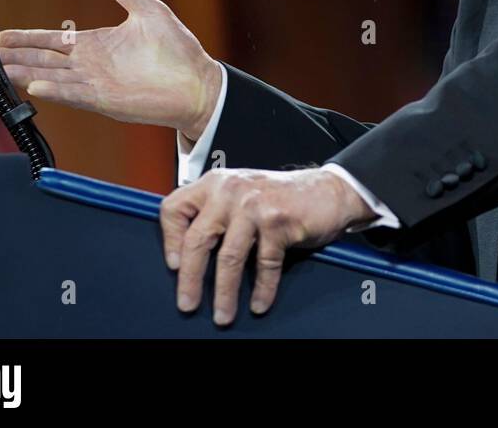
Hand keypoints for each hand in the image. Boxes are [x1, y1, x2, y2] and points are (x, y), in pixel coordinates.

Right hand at [0, 0, 222, 140]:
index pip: (54, 40)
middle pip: (44, 60)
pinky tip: (35, 86)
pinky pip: (75, 94)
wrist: (198, 82)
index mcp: (97, 45)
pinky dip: (56, 91)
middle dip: (15, 57)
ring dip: (26, 73)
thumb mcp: (150, 12)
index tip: (3, 35)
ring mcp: (96, 84)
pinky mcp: (107, 100)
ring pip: (52, 78)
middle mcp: (91, 66)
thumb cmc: (178, 51)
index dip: (28, 38)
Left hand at [160, 167, 375, 324]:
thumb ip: (216, 212)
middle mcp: (230, 190)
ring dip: (224, 293)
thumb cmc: (283, 196)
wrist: (328, 190)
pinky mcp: (278, 222)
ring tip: (222, 314)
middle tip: (187, 303)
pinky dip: (262, 289)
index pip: (174, 207)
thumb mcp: (241, 194)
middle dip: (190, 278)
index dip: (168, 239)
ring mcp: (255, 205)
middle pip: (197, 239)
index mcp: (215, 182)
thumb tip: (186, 255)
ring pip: (229, 258)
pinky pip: (264, 264)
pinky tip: (258, 303)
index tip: (172, 264)